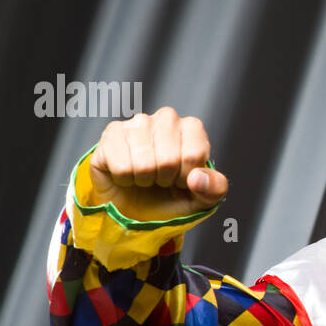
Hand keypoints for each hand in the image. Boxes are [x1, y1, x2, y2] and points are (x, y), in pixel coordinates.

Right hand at [89, 107, 228, 221]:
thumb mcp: (203, 199)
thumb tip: (197, 178)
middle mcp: (166, 118)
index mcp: (192, 128)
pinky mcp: (112, 134)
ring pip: (144, 163)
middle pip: (169, 159)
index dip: (186, 177)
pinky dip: (124, 179)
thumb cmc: (171, 197)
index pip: (194, 154)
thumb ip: (214, 188)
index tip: (181, 180)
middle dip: (165, 179)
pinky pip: (121, 166)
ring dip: (144, 180)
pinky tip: (127, 173)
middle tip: (161, 179)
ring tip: (145, 176)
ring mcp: (137, 123)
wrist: (137, 207)